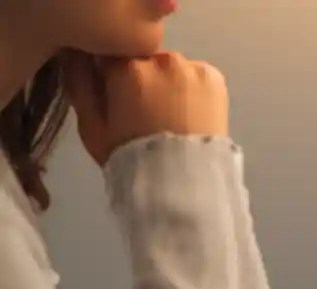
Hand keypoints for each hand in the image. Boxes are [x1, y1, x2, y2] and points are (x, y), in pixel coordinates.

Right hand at [61, 50, 228, 165]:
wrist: (184, 183)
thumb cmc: (131, 158)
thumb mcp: (92, 127)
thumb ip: (80, 85)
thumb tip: (76, 57)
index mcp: (125, 68)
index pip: (110, 53)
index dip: (111, 74)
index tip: (116, 96)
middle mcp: (160, 59)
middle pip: (144, 59)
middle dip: (142, 79)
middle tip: (147, 112)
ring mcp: (192, 68)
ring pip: (171, 67)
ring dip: (169, 82)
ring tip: (172, 116)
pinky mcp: (215, 78)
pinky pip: (196, 75)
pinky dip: (193, 89)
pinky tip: (191, 114)